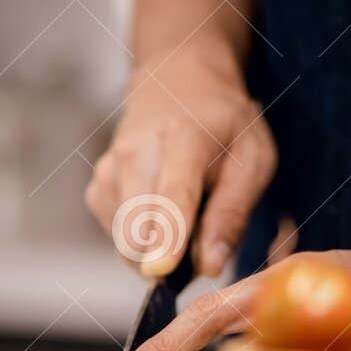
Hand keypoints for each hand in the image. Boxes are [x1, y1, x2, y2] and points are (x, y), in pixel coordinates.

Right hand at [84, 43, 275, 279]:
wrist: (177, 81)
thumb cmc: (224, 125)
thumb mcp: (253, 159)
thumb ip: (232, 213)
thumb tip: (210, 266)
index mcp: (184, 138)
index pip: (172, 193)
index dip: (168, 235)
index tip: (162, 269)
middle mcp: (136, 151)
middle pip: (136, 228)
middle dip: (168, 259)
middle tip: (202, 244)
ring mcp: (109, 169)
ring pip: (125, 241)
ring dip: (156, 250)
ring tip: (184, 217)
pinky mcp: (97, 188)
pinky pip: (117, 236)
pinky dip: (141, 240)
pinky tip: (159, 212)